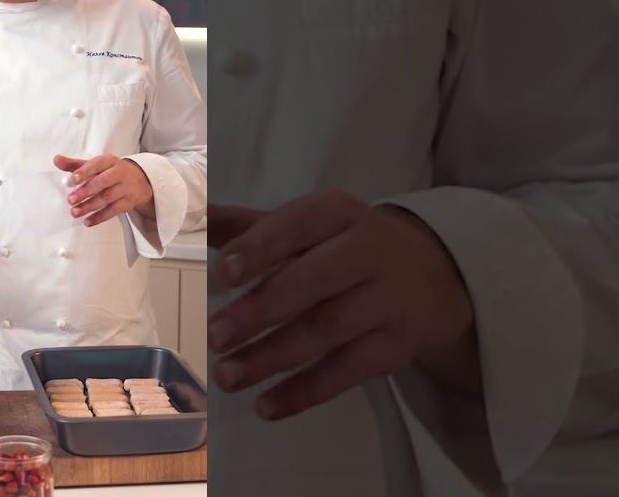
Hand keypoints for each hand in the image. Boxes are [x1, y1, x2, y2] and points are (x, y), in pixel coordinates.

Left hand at [54, 153, 153, 225]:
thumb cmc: (110, 171)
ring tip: (74, 212)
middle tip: (70, 200)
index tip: (71, 180)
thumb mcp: (95, 165)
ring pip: (107, 197)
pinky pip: (114, 211)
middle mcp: (119, 173)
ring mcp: (125, 188)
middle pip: (102, 182)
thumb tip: (56, 160)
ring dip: (90, 206)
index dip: (84, 172)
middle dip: (85, 192)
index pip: (96, 165)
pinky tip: (88, 221)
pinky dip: (100, 217)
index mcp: (109, 161)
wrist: (139, 180)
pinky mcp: (128, 202)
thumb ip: (75, 165)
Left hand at [207, 191, 479, 421]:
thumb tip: (186, 216)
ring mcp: (388, 299)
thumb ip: (244, 226)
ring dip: (273, 356)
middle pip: (315, 280)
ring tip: (226, 376)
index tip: (222, 273)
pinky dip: (306, 391)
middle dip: (261, 309)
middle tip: (214, 336)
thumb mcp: (302, 227)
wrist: (432, 276)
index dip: (260, 248)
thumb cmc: (340, 247)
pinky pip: (350, 370)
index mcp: (337, 212)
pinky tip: (266, 406)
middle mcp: (368, 250)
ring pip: (329, 329)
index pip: (298, 224)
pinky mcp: (397, 345)